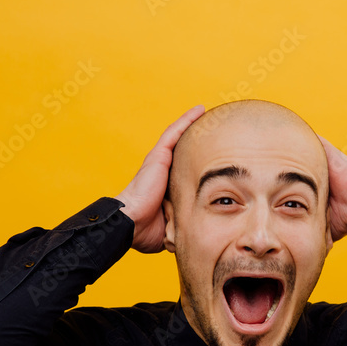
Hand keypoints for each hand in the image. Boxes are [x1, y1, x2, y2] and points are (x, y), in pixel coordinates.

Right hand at [115, 105, 204, 252]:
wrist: (131, 224)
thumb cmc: (145, 230)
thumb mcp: (172, 226)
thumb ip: (183, 224)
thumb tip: (197, 235)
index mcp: (166, 186)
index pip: (184, 169)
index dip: (197, 160)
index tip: (213, 154)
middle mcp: (162, 170)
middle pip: (183, 149)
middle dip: (197, 139)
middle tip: (215, 128)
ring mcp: (160, 161)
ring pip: (179, 137)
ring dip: (192, 123)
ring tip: (208, 112)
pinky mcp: (158, 156)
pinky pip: (174, 133)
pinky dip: (186, 121)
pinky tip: (199, 110)